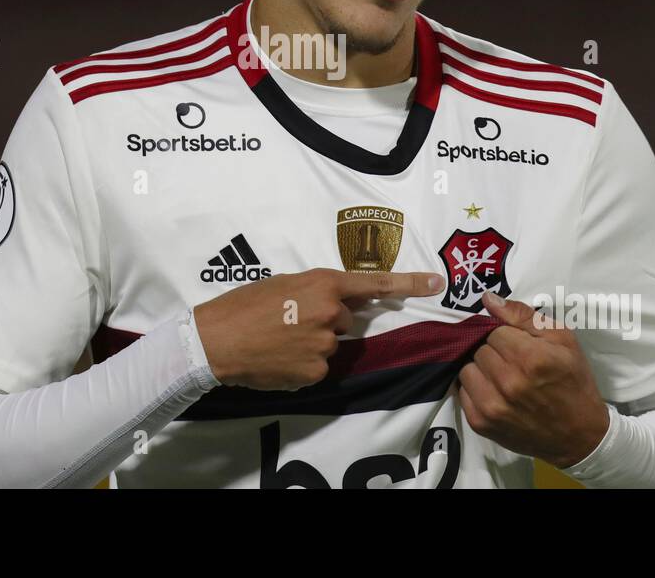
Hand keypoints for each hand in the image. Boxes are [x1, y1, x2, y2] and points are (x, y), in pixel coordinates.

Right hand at [194, 268, 443, 390]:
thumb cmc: (244, 305)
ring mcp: (324, 345)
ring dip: (312, 342)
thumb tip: (338, 305)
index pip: (373, 283)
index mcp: (323, 283)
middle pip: (345, 319)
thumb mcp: (284, 284)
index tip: (438, 281)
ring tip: (278, 338)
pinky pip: (319, 367)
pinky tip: (279, 357)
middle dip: (325, 320)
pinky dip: (303, 364)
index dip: (408, 282)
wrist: (216, 340)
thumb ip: (317, 291)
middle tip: (289, 319)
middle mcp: (330, 313)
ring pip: (331, 344)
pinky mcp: (316, 372)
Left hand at [457, 294, 610, 468]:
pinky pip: (462, 392)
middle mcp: (508, 383)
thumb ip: (523, 316)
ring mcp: (492, 406)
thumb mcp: (563, 339)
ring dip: (481, 370)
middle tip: (513, 363)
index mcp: (531, 358)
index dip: (506, 335)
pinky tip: (495, 393)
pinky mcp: (480, 423)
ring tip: (502, 377)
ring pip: (467, 368)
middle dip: (494, 352)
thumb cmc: (573, 381)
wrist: (579, 435)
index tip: (519, 345)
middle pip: (479, 349)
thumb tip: (487, 299)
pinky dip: (475, 389)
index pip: (494, 330)